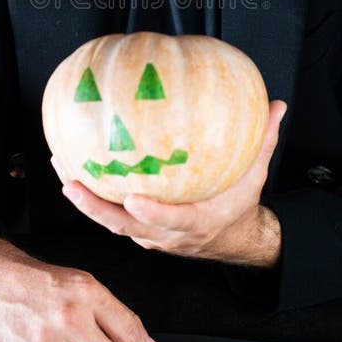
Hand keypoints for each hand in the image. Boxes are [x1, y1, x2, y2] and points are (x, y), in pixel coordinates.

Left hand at [52, 99, 286, 266]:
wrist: (228, 237)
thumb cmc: (237, 202)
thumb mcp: (255, 173)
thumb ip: (264, 140)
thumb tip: (279, 105)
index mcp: (196, 222)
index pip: (171, 221)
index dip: (152, 214)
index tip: (134, 198)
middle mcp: (166, 234)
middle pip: (124, 226)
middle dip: (95, 208)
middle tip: (72, 183)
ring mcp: (148, 234)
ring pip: (110, 220)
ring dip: (83, 198)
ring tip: (61, 167)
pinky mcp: (137, 228)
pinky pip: (109, 213)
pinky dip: (89, 194)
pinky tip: (72, 165)